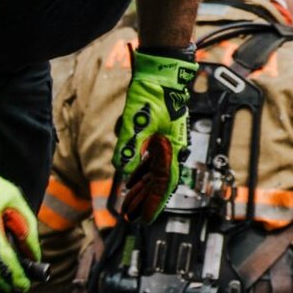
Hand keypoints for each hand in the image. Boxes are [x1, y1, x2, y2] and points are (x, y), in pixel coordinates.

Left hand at [111, 48, 197, 222]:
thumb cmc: (154, 95)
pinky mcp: (159, 133)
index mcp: (170, 148)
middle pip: (158, 182)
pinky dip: (141, 170)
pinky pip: (151, 159)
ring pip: (154, 171)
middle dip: (146, 200)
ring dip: (143, 186)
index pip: (163, 185)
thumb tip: (121, 167)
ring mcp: (166, 141)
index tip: (146, 219)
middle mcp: (171, 148)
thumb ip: (129, 146)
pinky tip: (132, 176)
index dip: (155, 204)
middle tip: (133, 215)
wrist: (163, 73)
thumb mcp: (137, 122)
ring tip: (130, 199)